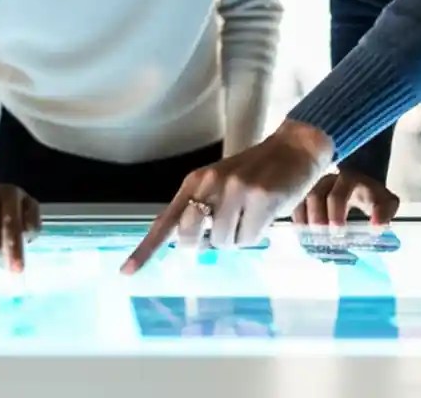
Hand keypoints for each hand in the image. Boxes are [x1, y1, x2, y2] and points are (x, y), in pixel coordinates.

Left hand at [121, 121, 334, 273]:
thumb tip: (193, 246)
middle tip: (227, 229)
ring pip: (223, 243)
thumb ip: (203, 210)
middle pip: (191, 238)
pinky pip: (249, 238)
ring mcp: (236, 190)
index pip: (166, 220)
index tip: (127, 272)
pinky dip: (257, 234)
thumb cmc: (256, 173)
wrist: (294, 149)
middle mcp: (210, 184)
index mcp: (195, 181)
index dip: (146, 249)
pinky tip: (266, 213)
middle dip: (206, 244)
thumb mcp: (221, 185)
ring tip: (251, 214)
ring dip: (238, 238)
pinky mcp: (261, 197)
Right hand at [291, 170, 399, 226]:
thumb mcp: (385, 201)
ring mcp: (313, 185)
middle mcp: (327, 179)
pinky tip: (304, 236)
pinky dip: (298, 222)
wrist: (359, 186)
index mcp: (349, 179)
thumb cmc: (370, 196)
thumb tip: (376, 227)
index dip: (336, 213)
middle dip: (318, 218)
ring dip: (305, 221)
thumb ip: (385, 212)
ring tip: (312, 239)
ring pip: (301, 199)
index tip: (339, 231)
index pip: (339, 194)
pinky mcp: (304, 194)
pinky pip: (295, 205)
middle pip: (315, 195)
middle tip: (324, 236)